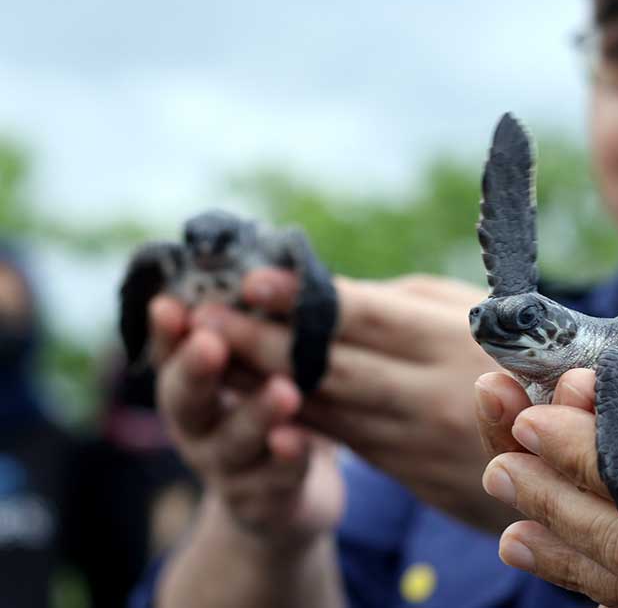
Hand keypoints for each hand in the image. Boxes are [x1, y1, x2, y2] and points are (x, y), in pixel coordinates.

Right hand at [151, 296, 342, 548]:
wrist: (282, 499)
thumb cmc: (273, 407)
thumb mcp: (262, 363)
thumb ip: (262, 324)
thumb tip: (280, 265)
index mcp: (193, 381)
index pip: (171, 350)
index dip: (167, 331)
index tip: (169, 304)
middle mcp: (196, 425)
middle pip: (184, 398)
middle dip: (196, 369)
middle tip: (211, 342)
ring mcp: (224, 468)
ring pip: (233, 442)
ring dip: (256, 414)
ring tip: (284, 392)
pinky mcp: (260, 502)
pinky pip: (273, 482)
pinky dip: (287, 461)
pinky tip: (299, 441)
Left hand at [194, 269, 517, 531]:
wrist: (570, 448)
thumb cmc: (526, 357)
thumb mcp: (484, 315)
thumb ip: (410, 303)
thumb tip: (336, 294)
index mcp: (451, 339)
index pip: (362, 315)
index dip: (302, 299)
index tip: (250, 281)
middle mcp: (430, 390)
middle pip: (331, 363)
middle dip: (262, 340)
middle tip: (204, 317)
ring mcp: (418, 436)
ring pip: (327, 405)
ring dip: (263, 381)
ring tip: (210, 353)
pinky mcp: (410, 472)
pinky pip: (344, 438)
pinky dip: (296, 416)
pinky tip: (257, 397)